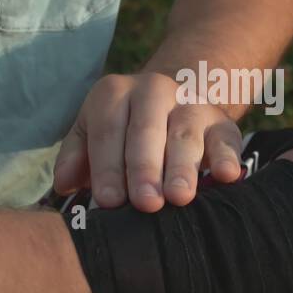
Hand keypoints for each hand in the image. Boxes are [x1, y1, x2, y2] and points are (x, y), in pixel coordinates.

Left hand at [53, 72, 243, 212]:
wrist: (174, 101)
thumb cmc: (124, 130)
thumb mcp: (93, 133)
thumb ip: (77, 156)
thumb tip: (64, 183)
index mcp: (115, 93)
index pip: (108, 128)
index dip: (107, 166)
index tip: (108, 200)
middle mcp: (154, 90)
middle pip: (147, 130)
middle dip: (144, 168)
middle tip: (145, 202)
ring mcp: (191, 104)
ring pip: (186, 134)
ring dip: (182, 168)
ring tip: (179, 197)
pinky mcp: (222, 122)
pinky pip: (226, 138)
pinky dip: (228, 157)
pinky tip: (227, 176)